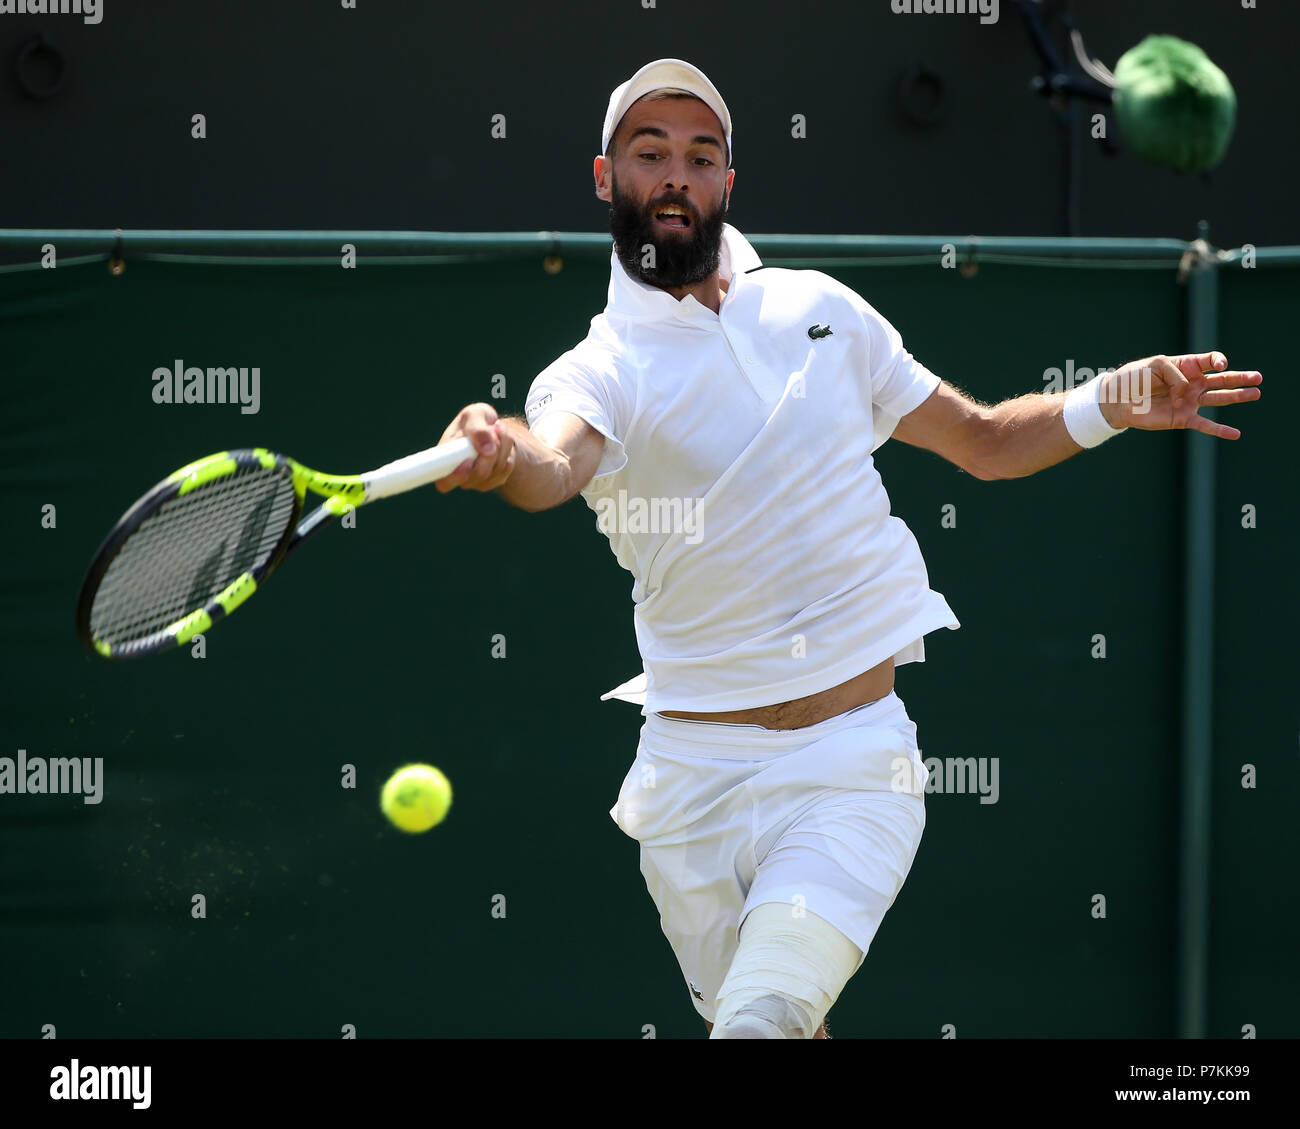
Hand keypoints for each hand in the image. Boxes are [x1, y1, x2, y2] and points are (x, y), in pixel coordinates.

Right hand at [434, 403, 515, 491]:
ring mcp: (475, 480)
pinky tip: (502, 443)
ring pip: (495, 472)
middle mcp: (458, 474)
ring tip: (497, 430)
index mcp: (444, 458)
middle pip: (478, 474)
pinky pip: (505, 472)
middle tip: (493, 431)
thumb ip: (477, 428)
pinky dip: (508, 454)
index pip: (444, 482)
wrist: (492, 427)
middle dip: (490, 452)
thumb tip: (487, 449)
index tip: (468, 461)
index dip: (455, 477)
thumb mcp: (475, 414)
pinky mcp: (492, 481)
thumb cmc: (477, 420)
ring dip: (502, 448)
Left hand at [1100, 352, 1261, 438]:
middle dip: (1240, 378)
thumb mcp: (1155, 365)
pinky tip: (1236, 434)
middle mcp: (1192, 384)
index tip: (1219, 365)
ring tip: (1257, 394)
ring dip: (1237, 397)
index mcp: (1186, 366)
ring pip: (1218, 399)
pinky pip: (1204, 425)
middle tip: (1259, 377)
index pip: (1210, 361)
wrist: (1118, 399)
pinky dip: (1220, 430)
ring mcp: (1189, 401)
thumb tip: (1187, 391)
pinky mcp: (1182, 418)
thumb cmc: (1134, 378)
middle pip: (1221, 380)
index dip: (1217, 361)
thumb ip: (1175, 373)